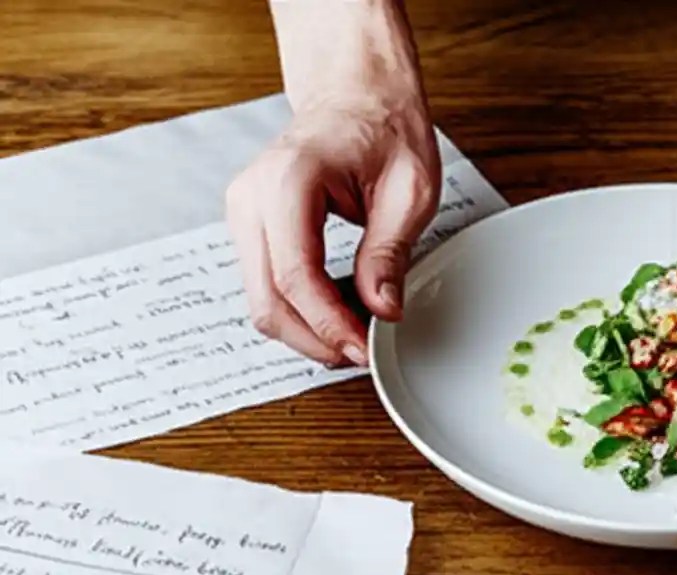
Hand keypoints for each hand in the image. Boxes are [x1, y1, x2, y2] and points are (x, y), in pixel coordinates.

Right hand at [225, 94, 440, 366]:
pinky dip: (299, 308)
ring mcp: (244, 212)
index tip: (363, 348)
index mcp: (290, 180)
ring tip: (354, 333)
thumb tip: (382, 309)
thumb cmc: (385, 129)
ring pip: (261, 299)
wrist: (357, 97)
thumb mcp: (410, 190)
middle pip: (267, 299)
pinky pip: (266, 284)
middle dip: (314, 339)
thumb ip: (390, 251)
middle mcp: (252, 196)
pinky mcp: (250, 226)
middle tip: (360, 353)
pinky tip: (337, 309)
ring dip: (305, 329)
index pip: (297, 275)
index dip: (329, 324)